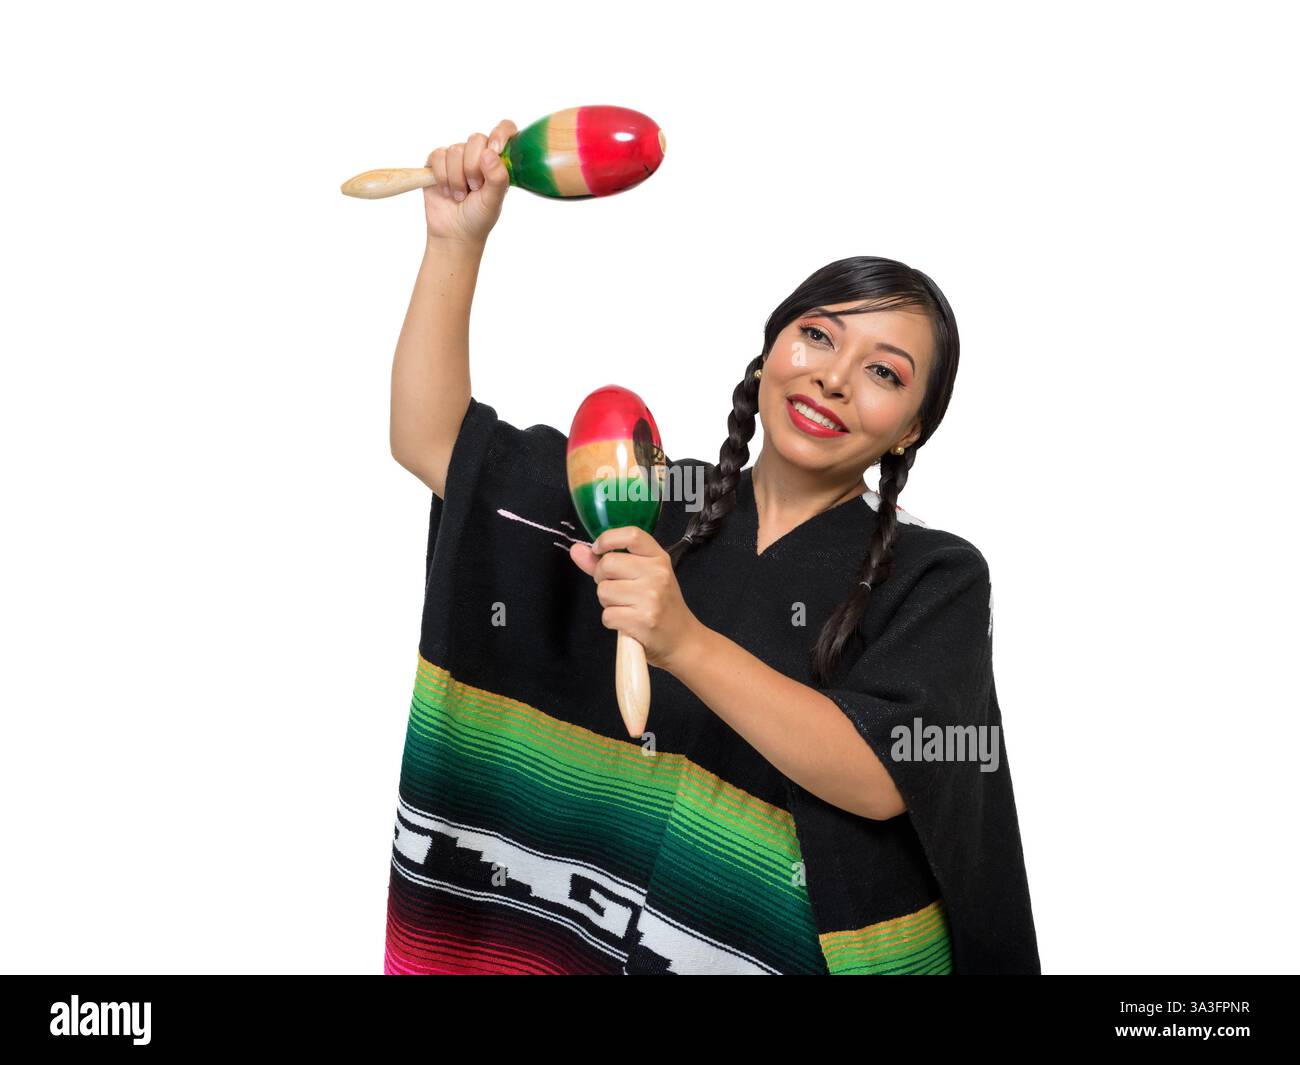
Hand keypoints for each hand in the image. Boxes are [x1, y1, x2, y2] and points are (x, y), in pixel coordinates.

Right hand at [423, 117, 516, 244]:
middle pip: (476, 139)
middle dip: (473, 168)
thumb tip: (490, 153)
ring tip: (460, 195)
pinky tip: (446, 191)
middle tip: (475, 188)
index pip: (505, 129)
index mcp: (498, 160)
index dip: (500, 133)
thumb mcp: (494, 200)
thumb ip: (497, 177)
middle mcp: (478, 155)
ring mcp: (457, 158)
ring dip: (457, 178)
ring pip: (455, 150)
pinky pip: (438, 156)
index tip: (495, 149)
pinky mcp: (437, 163)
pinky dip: (442, 177)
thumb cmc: (479, 217)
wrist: (454, 233)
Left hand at [569, 527, 701, 671]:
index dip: (607, 539)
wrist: (682, 639)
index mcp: (659, 558)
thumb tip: (576, 550)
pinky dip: (612, 620)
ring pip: (604, 591)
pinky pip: (607, 615)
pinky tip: (627, 621)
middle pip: (608, 564)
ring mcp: (651, 597)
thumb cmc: (661, 605)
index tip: (598, 550)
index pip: (631, 534)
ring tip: (626, 606)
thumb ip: (608, 561)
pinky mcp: (642, 621)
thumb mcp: (644, 577)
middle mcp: (657, 574)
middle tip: (617, 589)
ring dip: (607, 602)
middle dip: (602, 578)